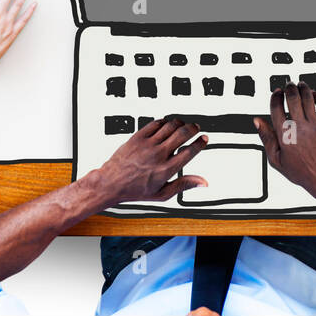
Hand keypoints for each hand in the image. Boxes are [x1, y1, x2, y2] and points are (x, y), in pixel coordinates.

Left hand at [89, 119, 208, 202]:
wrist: (111, 183)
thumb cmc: (135, 190)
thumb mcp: (162, 194)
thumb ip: (184, 185)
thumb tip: (202, 182)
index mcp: (166, 170)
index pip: (189, 151)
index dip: (200, 143)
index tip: (204, 139)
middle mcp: (158, 155)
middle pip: (182, 134)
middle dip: (193, 128)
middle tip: (196, 128)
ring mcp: (147, 145)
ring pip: (170, 126)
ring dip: (180, 123)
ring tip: (183, 125)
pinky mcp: (138, 137)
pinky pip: (155, 123)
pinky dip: (165, 122)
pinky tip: (167, 125)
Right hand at [254, 82, 315, 199]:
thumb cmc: (301, 171)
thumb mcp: (276, 159)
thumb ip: (266, 138)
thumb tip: (257, 121)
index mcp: (284, 135)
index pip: (276, 107)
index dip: (276, 96)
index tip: (277, 93)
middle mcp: (299, 127)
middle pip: (292, 97)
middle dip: (289, 88)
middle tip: (289, 85)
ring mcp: (315, 125)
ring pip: (308, 97)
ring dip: (303, 88)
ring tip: (301, 85)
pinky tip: (314, 94)